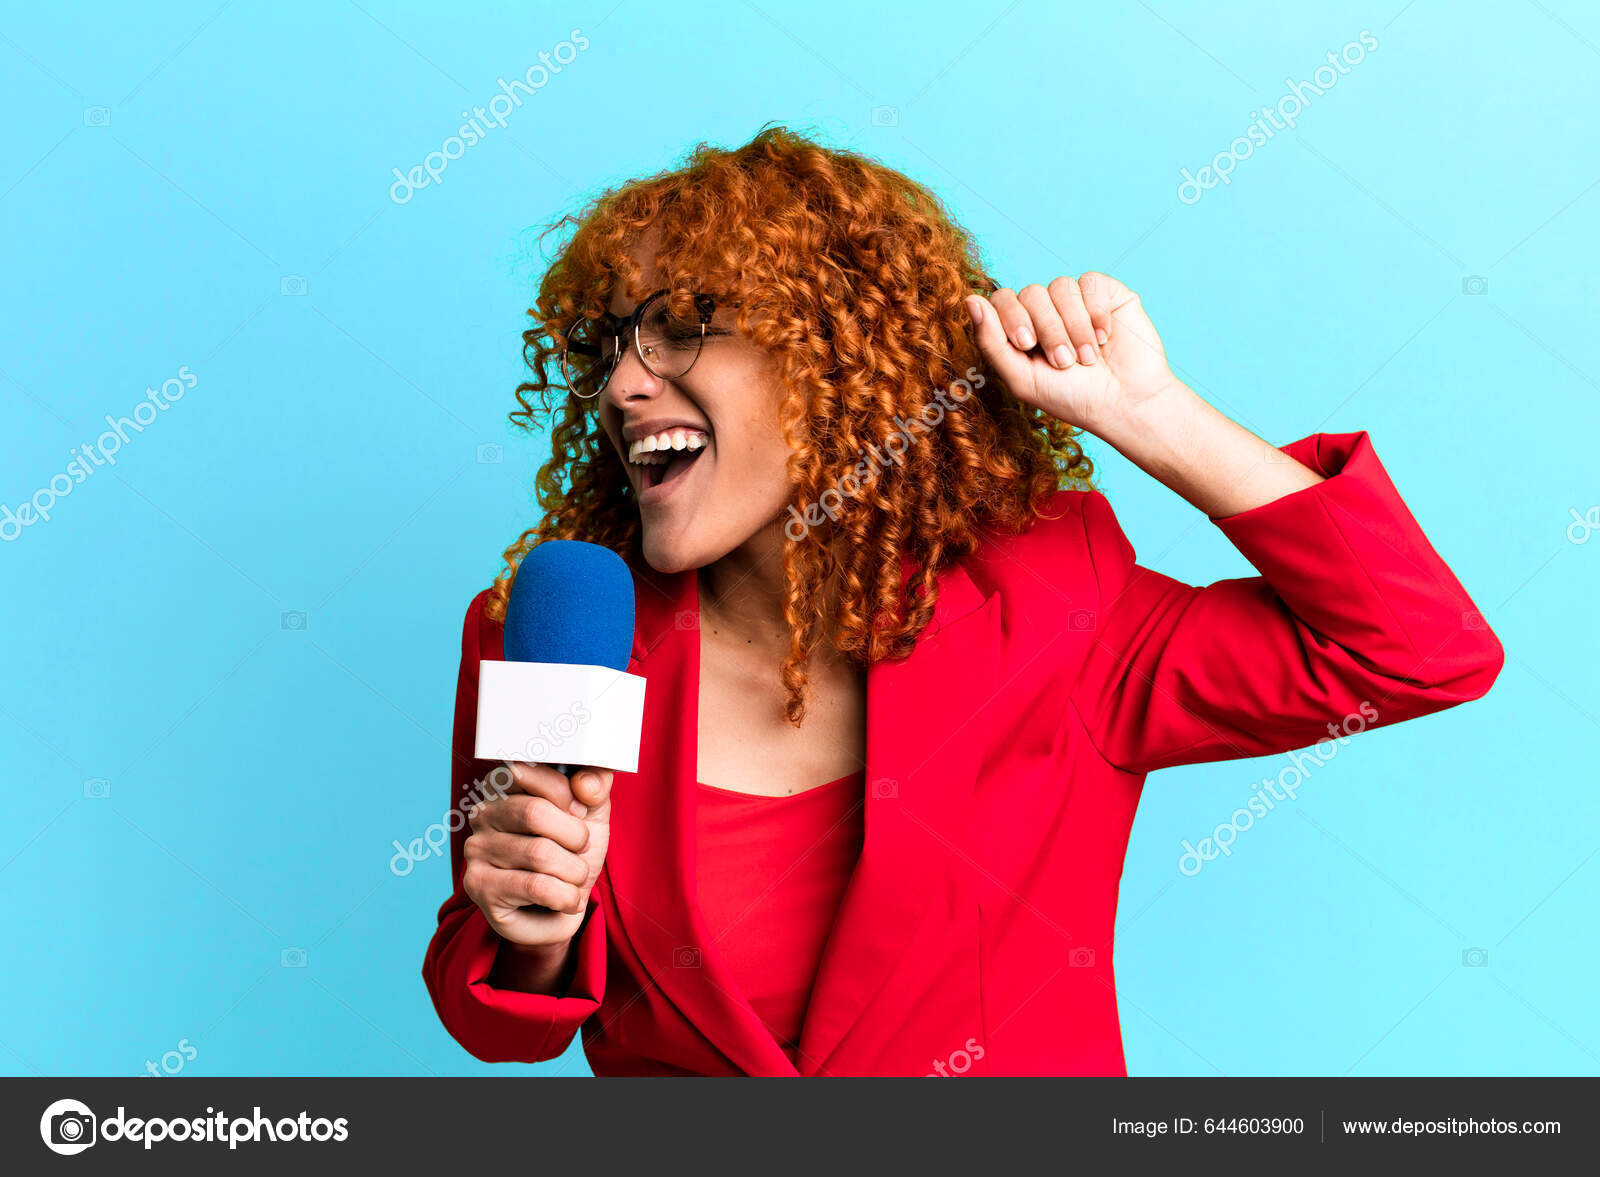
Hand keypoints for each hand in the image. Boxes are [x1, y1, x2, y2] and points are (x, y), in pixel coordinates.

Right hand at [463, 763, 612, 950]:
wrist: (562, 909)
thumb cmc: (571, 854)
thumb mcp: (592, 813)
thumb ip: (595, 786)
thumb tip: (586, 782)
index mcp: (505, 788)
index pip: (528, 773)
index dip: (566, 794)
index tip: (580, 812)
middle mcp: (482, 815)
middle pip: (534, 813)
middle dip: (575, 836)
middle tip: (581, 850)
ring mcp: (476, 851)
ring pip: (539, 853)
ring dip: (574, 871)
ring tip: (573, 879)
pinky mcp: (479, 887)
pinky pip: (536, 887)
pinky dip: (566, 896)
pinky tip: (566, 900)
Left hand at [966, 272, 1177, 432]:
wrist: (1126, 404)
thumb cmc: (1072, 398)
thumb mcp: (1021, 378)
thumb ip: (991, 341)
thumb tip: (970, 300)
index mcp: (1022, 329)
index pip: (1001, 300)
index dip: (1010, 316)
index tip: (1027, 345)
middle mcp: (1047, 311)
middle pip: (1030, 292)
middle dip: (1046, 329)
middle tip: (1064, 362)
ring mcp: (1077, 300)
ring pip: (1060, 286)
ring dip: (1073, 326)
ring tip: (1087, 358)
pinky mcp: (1106, 294)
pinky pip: (1090, 283)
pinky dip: (1096, 313)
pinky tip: (1106, 338)